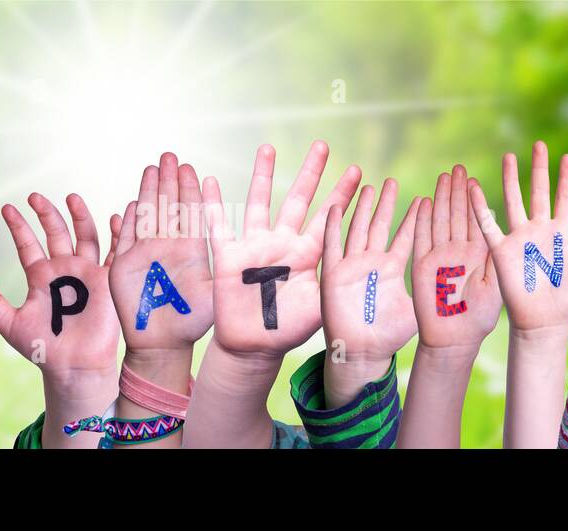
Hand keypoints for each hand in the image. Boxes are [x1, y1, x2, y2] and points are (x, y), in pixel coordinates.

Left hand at [0, 193, 120, 380]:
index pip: (28, 244)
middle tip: (34, 196)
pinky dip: (116, 235)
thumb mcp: (10, 325)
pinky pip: (114, 252)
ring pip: (84, 236)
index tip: (6, 208)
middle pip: (56, 232)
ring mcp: (86, 273)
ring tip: (71, 197)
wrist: (73, 365)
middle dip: (46, 214)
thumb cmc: (42, 348)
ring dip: (79, 216)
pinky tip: (115, 217)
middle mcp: (63, 270)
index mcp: (40, 277)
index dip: (18, 226)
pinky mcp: (107, 280)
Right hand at [109, 153, 213, 353]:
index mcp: (190, 249)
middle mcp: (167, 247)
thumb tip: (243, 252)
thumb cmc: (193, 322)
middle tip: (170, 156)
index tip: (189, 167)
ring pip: (147, 216)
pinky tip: (132, 203)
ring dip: (148, 192)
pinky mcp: (124, 267)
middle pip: (167, 206)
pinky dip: (128, 222)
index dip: (188, 189)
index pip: (189, 212)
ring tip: (152, 169)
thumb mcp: (215, 292)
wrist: (164, 343)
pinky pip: (125, 239)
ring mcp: (145, 254)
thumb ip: (223, 270)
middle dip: (168, 181)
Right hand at [201, 141, 361, 358]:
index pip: (327, 218)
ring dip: (262, 175)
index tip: (357, 170)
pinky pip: (217, 226)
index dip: (341, 195)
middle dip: (310, 173)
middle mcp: (282, 244)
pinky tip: (208, 180)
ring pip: (258, 203)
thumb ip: (334, 286)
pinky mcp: (228, 258)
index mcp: (307, 255)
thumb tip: (359, 273)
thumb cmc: (289, 330)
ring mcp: (254, 248)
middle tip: (322, 145)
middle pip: (297, 200)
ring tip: (267, 147)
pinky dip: (211, 204)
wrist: (254, 347)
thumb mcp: (319, 308)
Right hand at [321, 180, 421, 361]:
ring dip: (362, 208)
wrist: (361, 353)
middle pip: (381, 225)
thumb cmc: (390, 336)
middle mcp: (373, 263)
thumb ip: (433, 287)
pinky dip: (333, 226)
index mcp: (394, 268)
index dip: (415, 216)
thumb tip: (460, 275)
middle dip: (387, 203)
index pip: (406, 235)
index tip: (426, 195)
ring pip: (358, 229)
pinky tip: (336, 207)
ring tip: (369, 186)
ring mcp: (353, 266)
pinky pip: (333, 245)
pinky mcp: (334, 274)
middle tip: (393, 180)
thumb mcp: (417, 308)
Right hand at [410, 165, 500, 348]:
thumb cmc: (478, 318)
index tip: (473, 177)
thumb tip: (505, 228)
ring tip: (442, 177)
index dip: (473, 198)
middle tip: (457, 167)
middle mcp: (457, 251)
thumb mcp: (495, 284)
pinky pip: (420, 238)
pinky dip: (419, 220)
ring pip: (438, 220)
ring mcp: (438, 257)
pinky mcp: (421, 266)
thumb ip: (496, 256)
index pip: (475, 219)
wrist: (454, 339)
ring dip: (440, 198)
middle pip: (456, 214)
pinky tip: (421, 201)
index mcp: (477, 254)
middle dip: (456, 190)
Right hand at [468, 141, 567, 330]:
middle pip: (539, 192)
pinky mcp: (502, 251)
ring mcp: (519, 238)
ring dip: (511, 179)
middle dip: (539, 168)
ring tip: (509, 156)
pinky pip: (488, 225)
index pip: (564, 198)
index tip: (567, 156)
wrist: (545, 321)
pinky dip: (480, 206)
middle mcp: (539, 231)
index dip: (565, 178)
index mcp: (561, 233)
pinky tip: (473, 188)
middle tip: (540, 144)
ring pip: (514, 201)